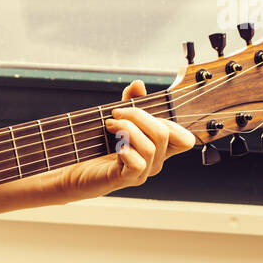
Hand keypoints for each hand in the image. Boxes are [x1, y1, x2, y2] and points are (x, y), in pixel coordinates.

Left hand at [58, 79, 196, 202]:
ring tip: (110, 125)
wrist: (77, 169)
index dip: (171, 122)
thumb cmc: (99, 146)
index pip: (185, 139)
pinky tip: (114, 145)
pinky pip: (137, 164)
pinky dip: (126, 150)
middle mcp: (155, 161)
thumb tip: (138, 84)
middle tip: (117, 112)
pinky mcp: (126, 178)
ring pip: (150, 147)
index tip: (145, 111)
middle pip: (164, 134)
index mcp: (159, 148)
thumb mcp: (118, 119)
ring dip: (128, 129)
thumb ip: (130, 102)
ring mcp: (143, 172)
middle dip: (139, 116)